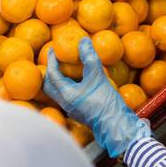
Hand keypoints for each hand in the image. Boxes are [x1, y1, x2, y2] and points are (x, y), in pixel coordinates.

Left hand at [46, 38, 151, 158]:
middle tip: (55, 60)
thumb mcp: (98, 77)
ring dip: (59, 81)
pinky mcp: (79, 112)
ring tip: (66, 69)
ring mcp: (71, 109)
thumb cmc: (106, 103)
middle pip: (49, 86)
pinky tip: (78, 82)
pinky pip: (67, 97)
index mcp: (65, 94)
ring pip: (58, 93)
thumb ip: (89, 58)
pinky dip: (68, 87)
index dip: (51, 60)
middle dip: (50, 72)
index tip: (53, 49)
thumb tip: (83, 41)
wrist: (117, 125)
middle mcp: (65, 103)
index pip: (52, 74)